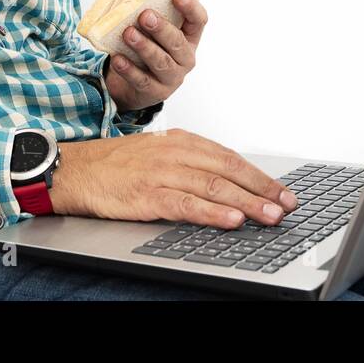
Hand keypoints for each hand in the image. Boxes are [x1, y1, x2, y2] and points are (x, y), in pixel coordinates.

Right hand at [47, 129, 298, 227]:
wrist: (76, 169)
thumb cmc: (116, 165)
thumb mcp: (157, 153)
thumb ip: (189, 164)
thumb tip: (226, 183)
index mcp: (181, 142)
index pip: (230, 158)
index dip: (260, 176)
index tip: (283, 192)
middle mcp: (176, 153)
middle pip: (229, 171)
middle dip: (263, 189)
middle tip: (288, 205)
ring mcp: (162, 173)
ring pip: (214, 187)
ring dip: (247, 203)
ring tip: (270, 215)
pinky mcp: (148, 194)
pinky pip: (186, 204)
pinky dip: (212, 213)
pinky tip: (231, 220)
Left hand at [104, 0, 206, 111]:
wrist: (131, 86)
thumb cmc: (144, 49)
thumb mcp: (151, 32)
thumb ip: (149, 13)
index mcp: (189, 38)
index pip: (199, 20)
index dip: (190, 6)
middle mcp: (185, 58)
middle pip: (178, 42)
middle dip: (162, 28)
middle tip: (145, 15)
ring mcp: (172, 78)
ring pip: (161, 62)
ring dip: (145, 46)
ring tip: (128, 33)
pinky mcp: (155, 92)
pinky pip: (142, 80)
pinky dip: (129, 69)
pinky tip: (118, 58)